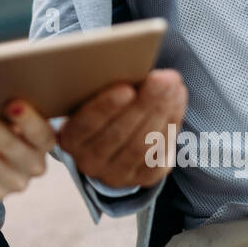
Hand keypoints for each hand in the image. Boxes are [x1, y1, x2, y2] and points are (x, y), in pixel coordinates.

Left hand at [0, 99, 55, 200]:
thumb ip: (6, 97)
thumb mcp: (11, 110)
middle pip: (12, 149)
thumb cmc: (5, 118)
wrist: (1, 148)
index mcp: (45, 141)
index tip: (12, 102)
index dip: (28, 119)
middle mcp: (35, 165)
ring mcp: (14, 182)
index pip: (41, 132)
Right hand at [57, 70, 187, 188]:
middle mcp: (89, 161)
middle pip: (120, 134)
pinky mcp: (144, 178)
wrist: (109, 140)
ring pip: (143, 145)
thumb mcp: (91, 97)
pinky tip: (177, 100)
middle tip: (162, 79)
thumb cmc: (101, 107)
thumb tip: (132, 68)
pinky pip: (160, 153)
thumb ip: (102, 85)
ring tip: (174, 86)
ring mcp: (117, 174)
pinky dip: (172, 124)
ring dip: (162, 112)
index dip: (105, 108)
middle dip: (145, 104)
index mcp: (70, 139)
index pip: (86, 125)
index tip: (126, 88)